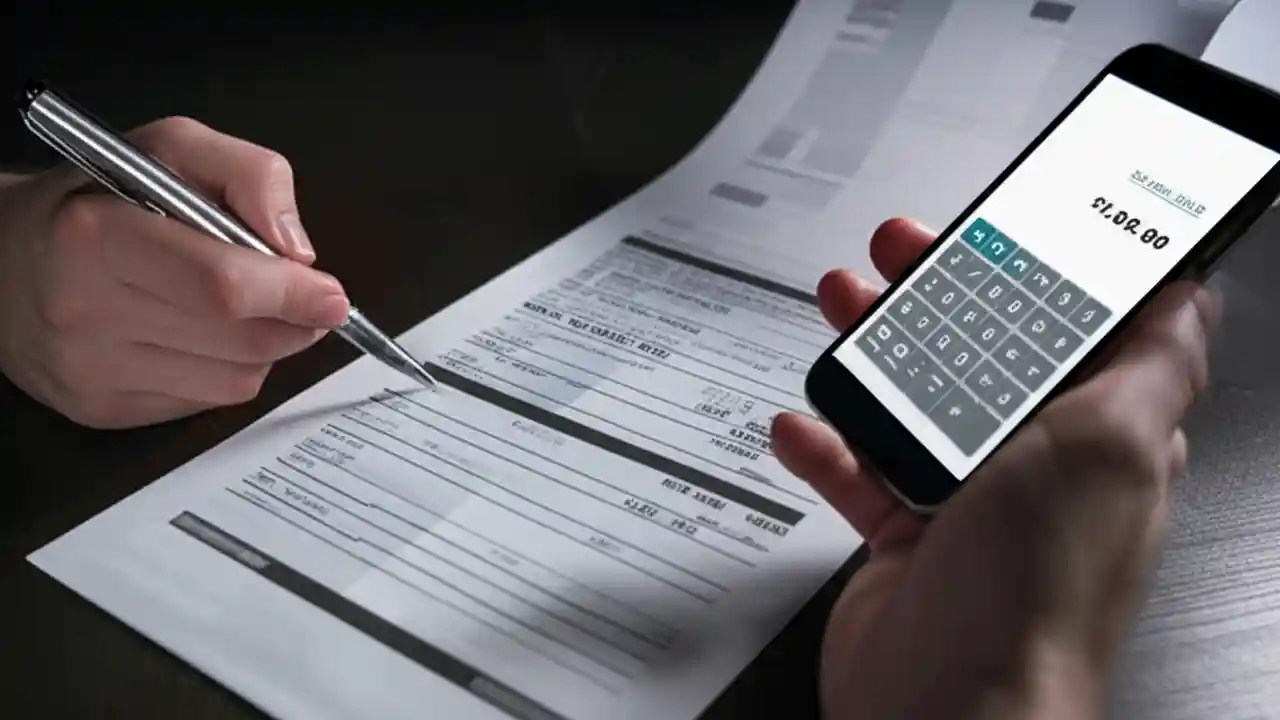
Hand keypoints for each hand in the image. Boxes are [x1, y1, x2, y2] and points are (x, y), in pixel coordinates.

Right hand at [0, 117, 349, 428]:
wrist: (5, 260)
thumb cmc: (97, 200)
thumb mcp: (170, 149)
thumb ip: (248, 175)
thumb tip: (296, 247)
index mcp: (96, 237)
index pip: (223, 285)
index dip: (292, 294)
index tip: (330, 294)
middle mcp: (85, 311)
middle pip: (240, 340)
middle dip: (293, 320)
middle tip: (304, 299)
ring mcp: (90, 370)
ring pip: (233, 380)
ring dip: (265, 347)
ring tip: (243, 310)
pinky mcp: (100, 410)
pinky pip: (205, 402)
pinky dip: (225, 369)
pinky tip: (201, 336)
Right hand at [773, 219, 1217, 719]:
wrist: (948, 706)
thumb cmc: (1036, 591)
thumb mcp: (1111, 447)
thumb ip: (1155, 361)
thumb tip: (1192, 297)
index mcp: (1101, 436)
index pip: (1077, 328)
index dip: (1039, 270)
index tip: (999, 227)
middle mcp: (1036, 466)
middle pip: (984, 352)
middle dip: (938, 294)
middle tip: (899, 251)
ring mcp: (966, 501)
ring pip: (914, 400)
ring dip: (874, 350)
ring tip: (841, 307)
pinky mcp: (903, 536)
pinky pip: (856, 470)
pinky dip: (824, 441)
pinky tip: (806, 419)